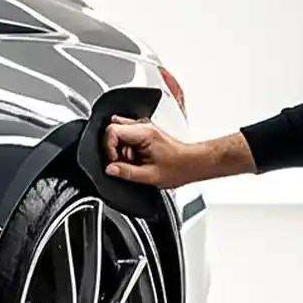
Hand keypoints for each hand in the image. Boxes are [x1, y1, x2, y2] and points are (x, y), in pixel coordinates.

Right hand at [103, 117, 256, 188]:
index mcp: (144, 133)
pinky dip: (126, 149)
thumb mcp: (150, 176)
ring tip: (134, 161)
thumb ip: (127, 172)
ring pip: (119, 134)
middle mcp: (143, 127)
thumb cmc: (179, 167)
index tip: (115, 161)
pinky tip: (135, 158)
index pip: (112, 130)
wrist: (193, 163)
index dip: (109, 148)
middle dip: (114, 149)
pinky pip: (126, 138)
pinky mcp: (144, 134)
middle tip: (126, 162)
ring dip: (121, 150)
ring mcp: (143, 129)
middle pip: (113, 130)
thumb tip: (109, 169)